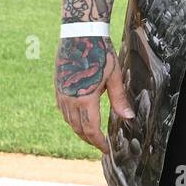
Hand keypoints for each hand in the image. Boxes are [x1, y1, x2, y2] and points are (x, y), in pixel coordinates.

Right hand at [54, 35, 132, 151]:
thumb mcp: (114, 77)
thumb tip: (128, 118)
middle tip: (100, 145)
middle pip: (78, 128)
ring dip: (80, 130)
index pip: (91, 129)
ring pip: (69, 120)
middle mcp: (70, 100)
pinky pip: (63, 110)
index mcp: (85, 99)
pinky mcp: (57, 88)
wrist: (79, 35)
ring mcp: (61, 94)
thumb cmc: (100, 53)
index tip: (106, 149)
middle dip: (90, 139)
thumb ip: (119, 99)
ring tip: (91, 135)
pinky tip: (78, 118)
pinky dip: (71, 118)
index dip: (98, 142)